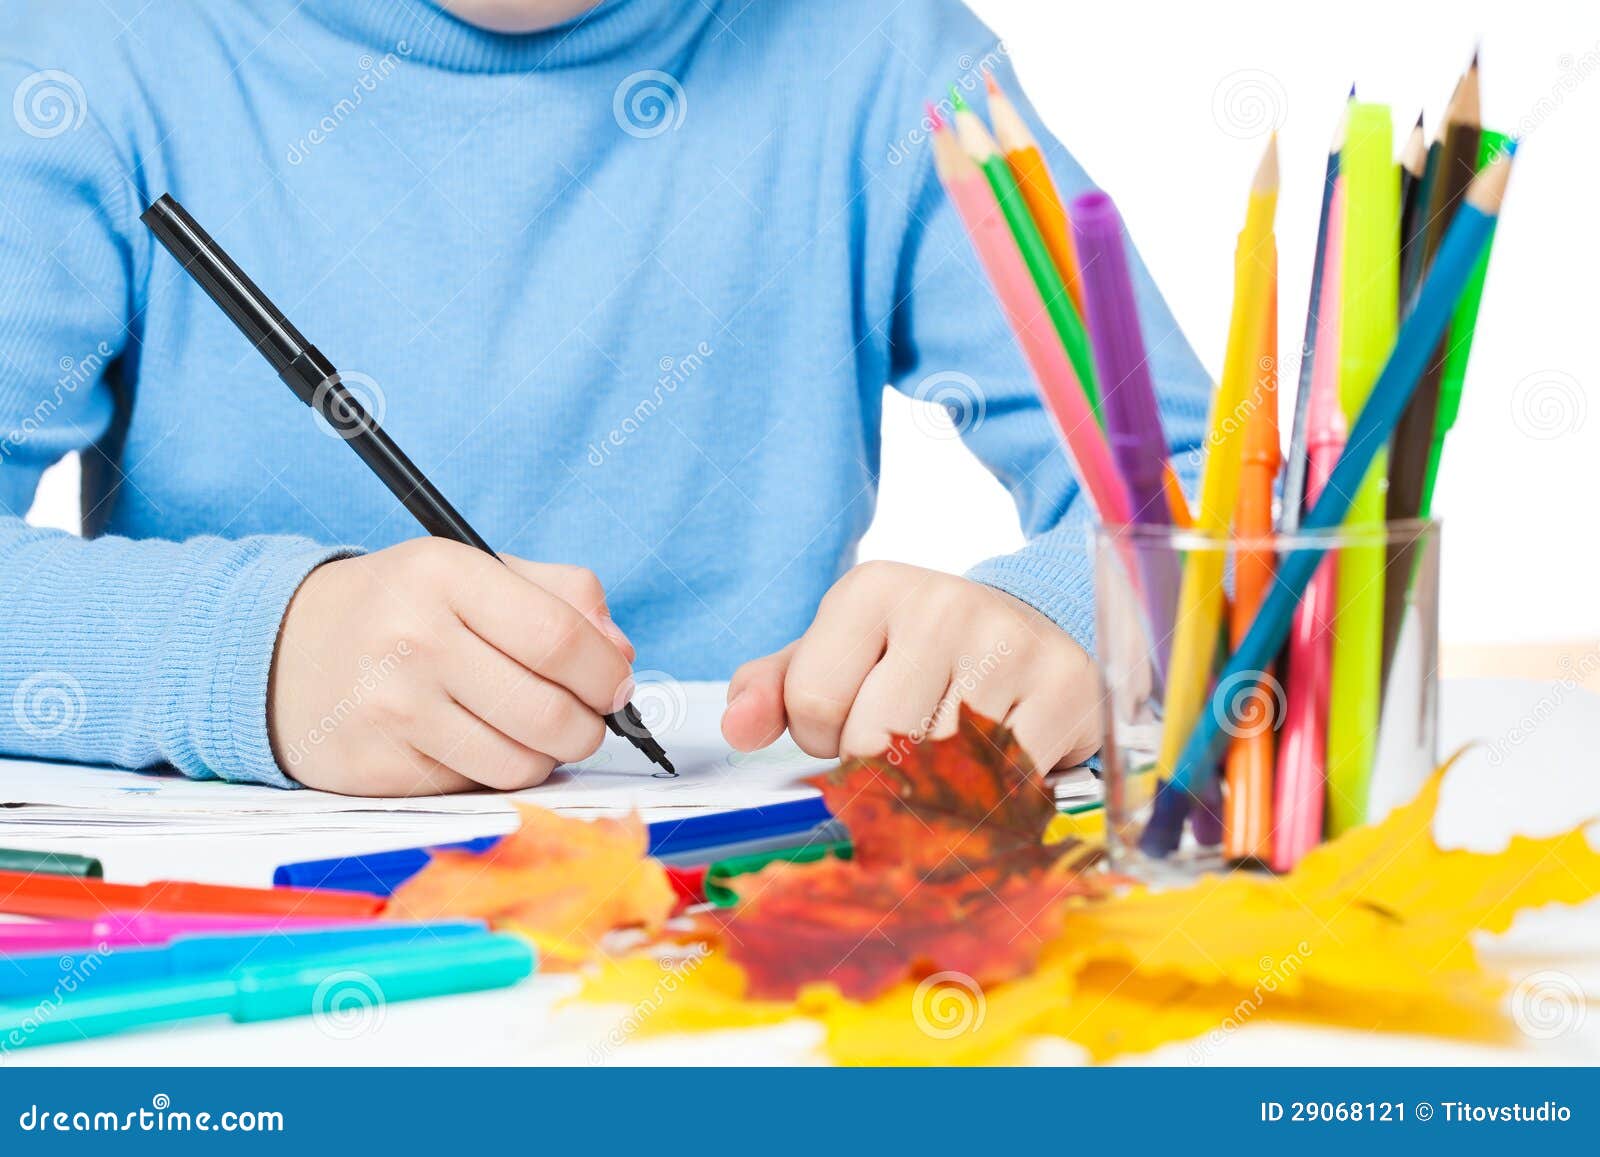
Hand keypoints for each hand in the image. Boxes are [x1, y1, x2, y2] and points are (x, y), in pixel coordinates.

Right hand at [269, 539, 634, 795]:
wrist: (281, 652)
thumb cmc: (402, 609)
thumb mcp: (474, 571)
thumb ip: (561, 596)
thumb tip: (621, 657)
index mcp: (444, 574)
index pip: (559, 637)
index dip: (606, 674)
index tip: (616, 686)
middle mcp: (413, 639)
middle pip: (550, 712)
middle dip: (588, 726)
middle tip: (584, 718)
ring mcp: (392, 708)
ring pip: (521, 763)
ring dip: (546, 756)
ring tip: (528, 728)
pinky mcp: (377, 767)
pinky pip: (477, 787)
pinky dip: (495, 772)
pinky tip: (475, 742)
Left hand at [721, 561, 1100, 771]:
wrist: (1031, 633)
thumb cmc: (915, 656)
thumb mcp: (836, 656)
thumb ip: (772, 690)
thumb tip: (737, 729)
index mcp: (873, 588)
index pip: (815, 705)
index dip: (826, 739)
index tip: (857, 720)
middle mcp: (943, 604)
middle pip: (875, 743)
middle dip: (880, 768)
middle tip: (911, 742)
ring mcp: (1009, 643)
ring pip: (939, 770)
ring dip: (939, 788)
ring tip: (954, 750)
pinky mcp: (1065, 687)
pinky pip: (1005, 783)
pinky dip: (994, 797)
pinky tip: (999, 763)